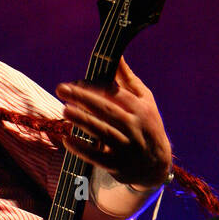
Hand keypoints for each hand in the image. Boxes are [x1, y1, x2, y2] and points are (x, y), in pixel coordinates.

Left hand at [55, 56, 171, 187]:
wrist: (157, 165)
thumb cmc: (147, 125)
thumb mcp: (144, 101)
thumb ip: (127, 79)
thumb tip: (116, 54)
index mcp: (140, 109)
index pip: (116, 94)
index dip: (95, 87)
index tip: (76, 81)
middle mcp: (134, 127)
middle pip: (106, 110)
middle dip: (83, 98)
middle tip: (61, 89)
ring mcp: (126, 147)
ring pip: (102, 132)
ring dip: (82, 120)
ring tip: (64, 110)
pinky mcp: (117, 165)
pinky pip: (97, 157)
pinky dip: (82, 149)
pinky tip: (67, 139)